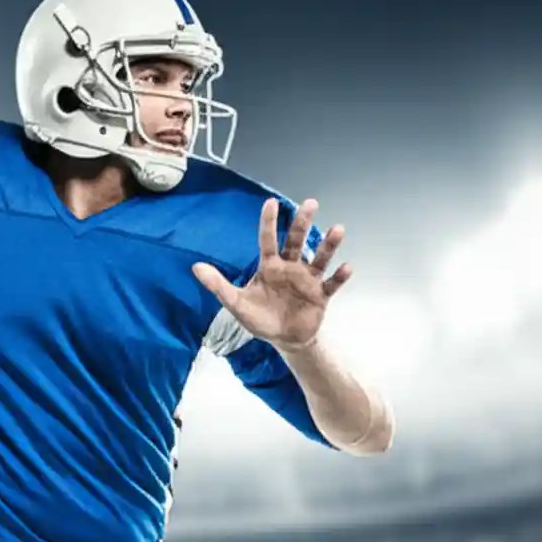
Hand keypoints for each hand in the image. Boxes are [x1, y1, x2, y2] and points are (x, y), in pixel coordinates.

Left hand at [192, 198, 351, 351]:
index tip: (270, 202)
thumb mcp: (235, 303)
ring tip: (338, 229)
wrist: (282, 339)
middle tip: (311, 203)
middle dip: (302, 223)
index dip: (269, 222)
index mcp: (269, 267)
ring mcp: (307, 281)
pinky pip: (332, 284)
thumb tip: (195, 267)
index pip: (267, 240)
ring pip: (319, 259)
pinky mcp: (321, 296)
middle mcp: (290, 268)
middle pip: (297, 241)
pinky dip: (340, 277)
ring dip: (328, 245)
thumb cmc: (259, 317)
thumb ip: (217, 284)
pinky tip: (347, 267)